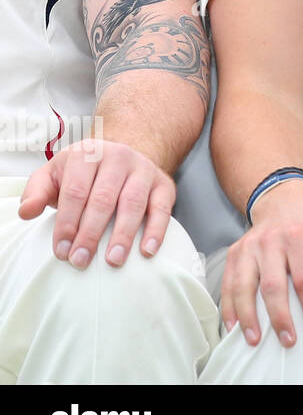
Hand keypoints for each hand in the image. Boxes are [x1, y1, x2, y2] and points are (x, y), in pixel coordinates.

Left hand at [18, 138, 175, 268]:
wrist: (121, 158)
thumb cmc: (82, 175)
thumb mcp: (54, 175)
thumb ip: (36, 192)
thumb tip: (27, 211)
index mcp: (87, 153)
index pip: (75, 191)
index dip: (67, 223)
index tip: (61, 251)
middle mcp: (118, 157)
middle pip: (103, 198)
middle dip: (90, 233)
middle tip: (81, 260)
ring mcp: (144, 169)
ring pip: (133, 202)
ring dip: (122, 234)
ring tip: (112, 260)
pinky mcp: (163, 183)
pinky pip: (163, 207)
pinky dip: (156, 230)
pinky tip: (146, 250)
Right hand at [220, 180, 302, 348]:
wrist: (286, 201)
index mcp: (301, 237)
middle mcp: (272, 241)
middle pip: (273, 286)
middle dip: (280, 318)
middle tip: (288, 341)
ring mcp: (250, 246)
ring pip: (244, 286)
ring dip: (248, 317)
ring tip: (255, 341)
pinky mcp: (236, 252)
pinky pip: (228, 283)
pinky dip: (229, 307)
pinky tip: (233, 327)